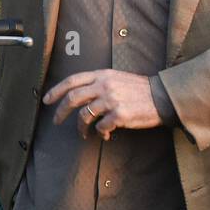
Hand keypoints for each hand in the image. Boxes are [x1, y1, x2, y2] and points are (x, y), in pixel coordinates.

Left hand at [44, 69, 162, 139]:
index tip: (46, 100)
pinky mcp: (119, 115)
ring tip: (84, 134)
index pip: (72, 80)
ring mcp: (111, 100)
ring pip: (84, 116)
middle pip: (73, 98)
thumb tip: (78, 97)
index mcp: (102, 75)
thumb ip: (98, 83)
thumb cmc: (139, 89)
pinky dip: (101, 133)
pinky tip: (106, 134)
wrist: (163, 97)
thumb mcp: (117, 78)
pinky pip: (101, 127)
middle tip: (56, 121)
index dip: (56, 91)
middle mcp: (104, 85)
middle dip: (61, 112)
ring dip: (81, 127)